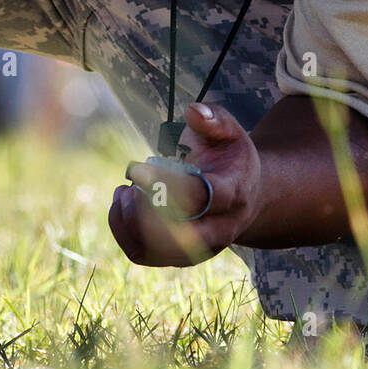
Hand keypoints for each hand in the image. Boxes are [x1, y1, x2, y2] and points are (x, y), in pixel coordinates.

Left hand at [108, 103, 260, 266]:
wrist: (246, 196)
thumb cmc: (231, 158)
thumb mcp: (231, 132)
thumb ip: (214, 119)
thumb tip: (193, 111)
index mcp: (233, 193)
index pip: (200, 198)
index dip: (165, 186)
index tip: (138, 170)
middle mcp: (220, 228)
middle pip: (180, 237)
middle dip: (144, 215)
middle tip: (129, 188)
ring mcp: (201, 248)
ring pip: (157, 251)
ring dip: (129, 224)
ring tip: (123, 192)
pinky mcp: (180, 256)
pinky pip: (144, 255)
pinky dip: (124, 232)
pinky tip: (121, 205)